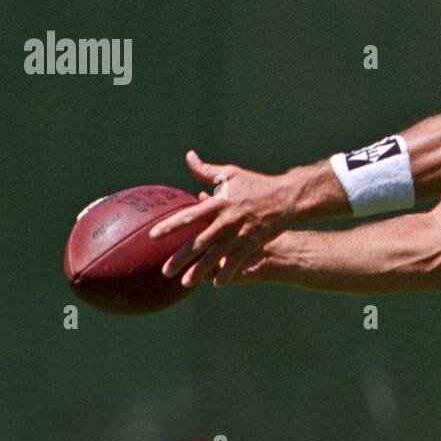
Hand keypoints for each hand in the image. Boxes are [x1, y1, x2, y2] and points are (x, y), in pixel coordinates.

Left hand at [149, 150, 297, 287]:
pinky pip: (236, 262)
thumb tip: (189, 157)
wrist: (287, 198)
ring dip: (200, 271)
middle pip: (200, 243)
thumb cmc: (257, 184)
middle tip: (165, 271)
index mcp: (219, 203)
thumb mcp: (231, 174)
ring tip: (186, 283)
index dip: (171, 226)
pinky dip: (227, 273)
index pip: (190, 216)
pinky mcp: (251, 244)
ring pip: (216, 257)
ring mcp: (239, 235)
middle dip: (181, 258)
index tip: (153, 236)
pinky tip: (216, 284)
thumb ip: (206, 170)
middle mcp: (227, 221)